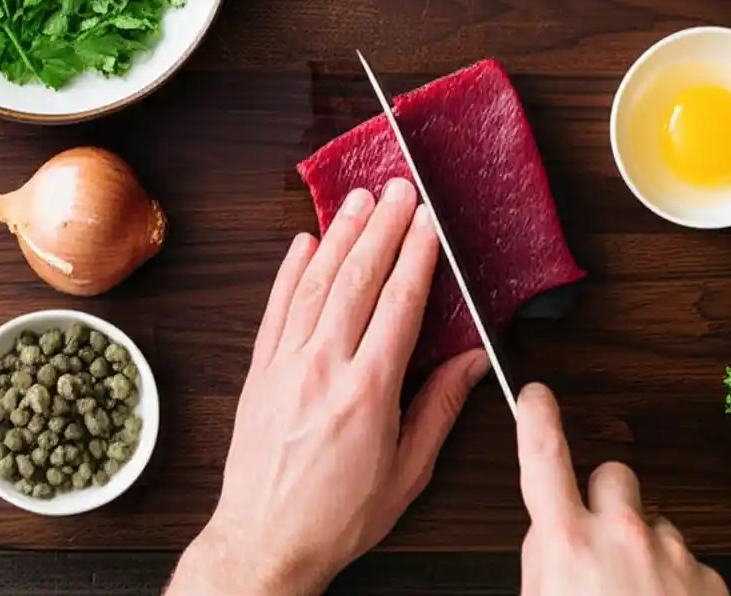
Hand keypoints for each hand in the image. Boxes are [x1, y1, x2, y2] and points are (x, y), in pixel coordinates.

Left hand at [167, 178, 489, 595]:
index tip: (428, 221)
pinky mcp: (258, 371)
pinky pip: (275, 309)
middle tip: (398, 190)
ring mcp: (285, 365)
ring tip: (358, 201)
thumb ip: (439, 409)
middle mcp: (323, 367)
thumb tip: (472, 362)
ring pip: (314, 284)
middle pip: (357, 280)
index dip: (417, 255)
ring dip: (339, 237)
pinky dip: (289, 272)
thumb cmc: (338, 515)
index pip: (399, 304)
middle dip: (382, 228)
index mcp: (368, 391)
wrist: (265, 540)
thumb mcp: (407, 473)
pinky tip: (304, 244)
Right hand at [517, 384, 727, 595]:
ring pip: (654, 523)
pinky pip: (685, 560)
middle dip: (604, 498)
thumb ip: (543, 558)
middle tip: (597, 543)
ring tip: (633, 592)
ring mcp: (673, 556)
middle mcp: (624, 538)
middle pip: (615, 475)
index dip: (537, 419)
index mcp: (570, 544)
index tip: (536, 397)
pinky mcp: (708, 578)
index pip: (545, 457)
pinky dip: (672, 580)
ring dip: (641, 546)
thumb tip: (549, 530)